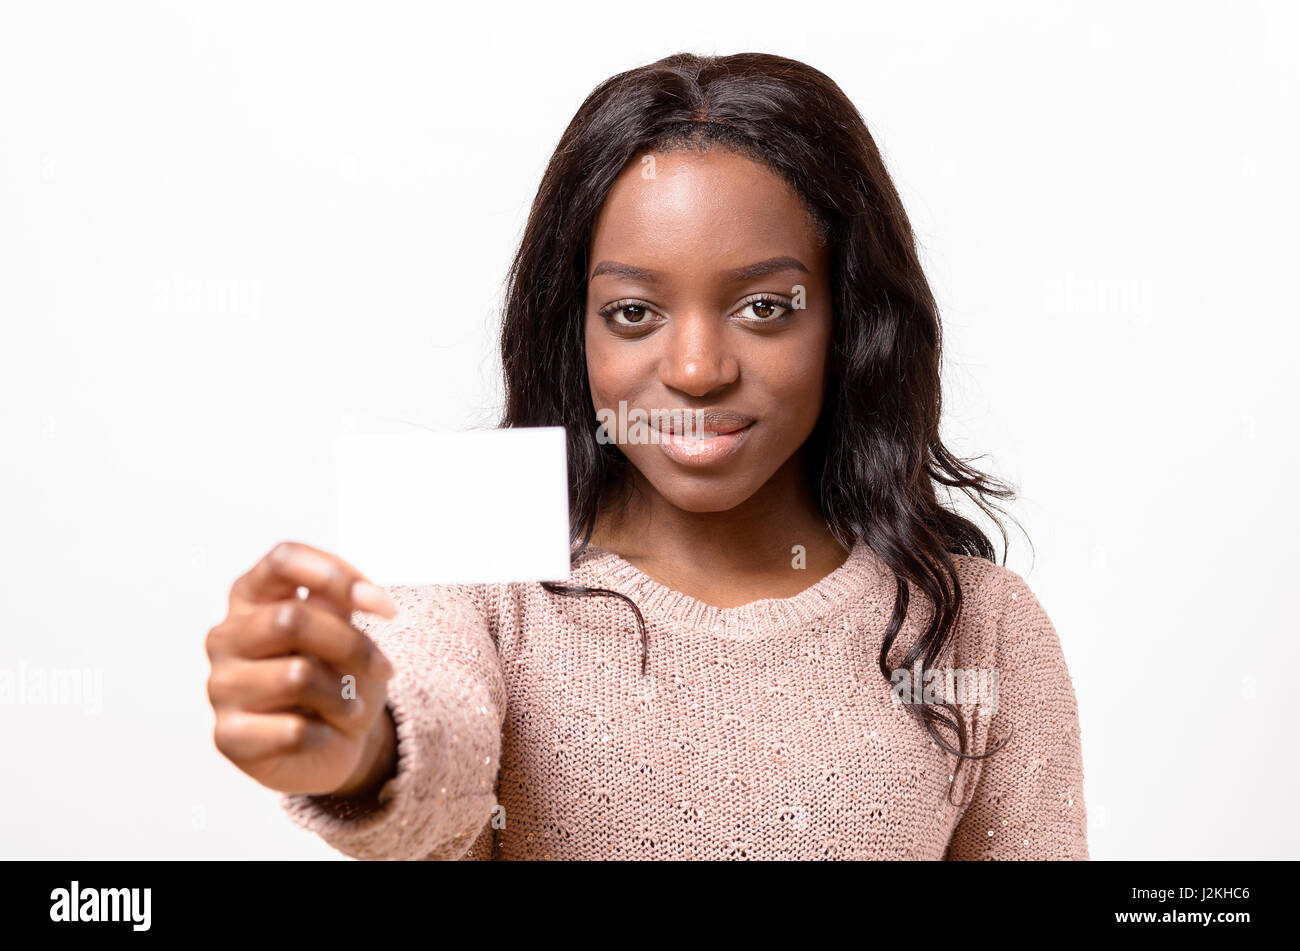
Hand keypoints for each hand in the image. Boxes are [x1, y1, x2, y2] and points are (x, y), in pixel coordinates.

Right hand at [205, 540, 399, 795]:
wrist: (333, 745)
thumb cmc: (336, 679)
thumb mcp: (347, 635)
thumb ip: (337, 608)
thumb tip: (341, 593)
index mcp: (252, 597)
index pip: (283, 560)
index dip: (337, 575)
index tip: (386, 608)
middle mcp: (227, 636)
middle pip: (290, 619)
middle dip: (351, 646)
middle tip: (383, 668)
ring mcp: (220, 686)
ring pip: (296, 675)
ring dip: (342, 695)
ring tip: (350, 706)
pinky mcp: (227, 736)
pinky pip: (291, 730)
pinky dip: (323, 734)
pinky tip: (321, 735)